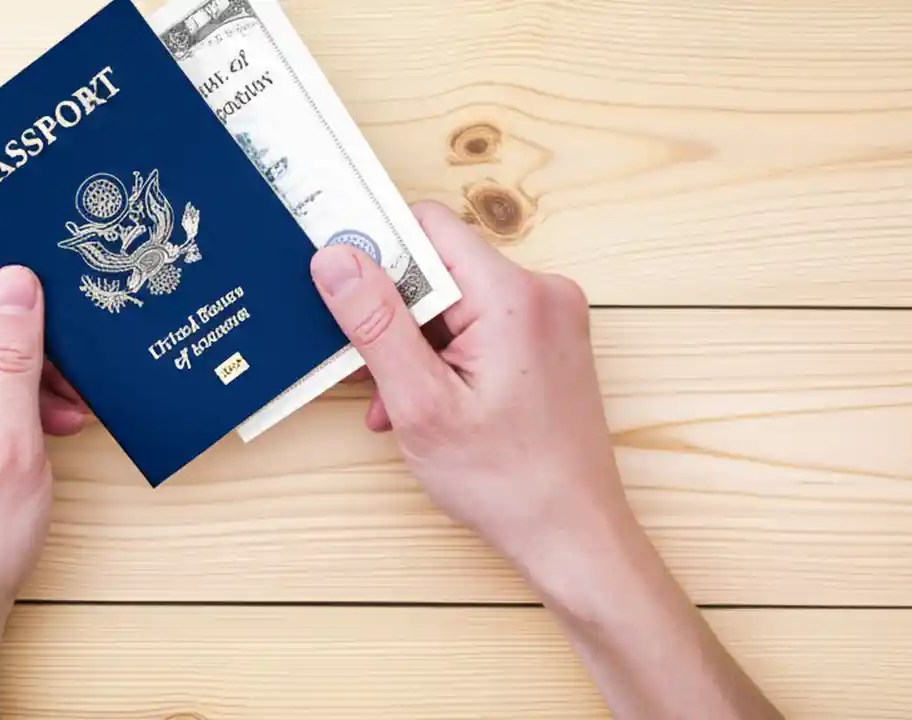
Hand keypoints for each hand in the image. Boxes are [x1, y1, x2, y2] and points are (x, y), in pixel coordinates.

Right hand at [310, 202, 778, 718]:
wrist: (575, 538)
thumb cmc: (508, 482)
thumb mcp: (421, 403)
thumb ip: (375, 324)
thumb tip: (336, 258)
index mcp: (513, 296)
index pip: (428, 227)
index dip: (376, 249)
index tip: (339, 285)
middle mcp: (540, 294)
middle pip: (438, 268)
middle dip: (393, 318)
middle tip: (368, 370)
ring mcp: (548, 319)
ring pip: (453, 304)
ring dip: (414, 348)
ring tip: (398, 406)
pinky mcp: (546, 344)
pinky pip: (478, 329)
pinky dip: (443, 361)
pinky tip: (424, 408)